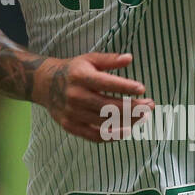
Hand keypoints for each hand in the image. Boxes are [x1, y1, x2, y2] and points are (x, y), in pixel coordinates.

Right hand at [35, 53, 154, 141]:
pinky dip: (112, 136)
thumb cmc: (73, 70)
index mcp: (80, 76)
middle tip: (150, 105)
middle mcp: (75, 96)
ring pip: (104, 122)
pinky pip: (94, 136)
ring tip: (143, 116)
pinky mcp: (70, 126)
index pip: (105, 83)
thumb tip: (130, 58)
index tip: (142, 89)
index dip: (124, 87)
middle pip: (108, 106)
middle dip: (133, 107)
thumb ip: (109, 60)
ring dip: (127, 121)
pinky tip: (127, 130)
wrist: (44, 84)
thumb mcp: (89, 59)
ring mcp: (72, 113)